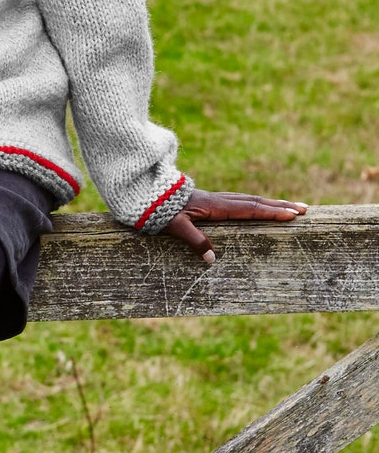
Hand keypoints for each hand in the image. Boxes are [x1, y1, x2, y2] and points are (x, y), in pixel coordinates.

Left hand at [165, 189, 306, 264]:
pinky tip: (262, 208)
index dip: (271, 212)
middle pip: (256, 202)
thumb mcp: (175, 227)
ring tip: (292, 207)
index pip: (249, 209)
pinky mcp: (212, 201)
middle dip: (281, 206)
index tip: (293, 214)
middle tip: (305, 210)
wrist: (146, 193)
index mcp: (216, 206)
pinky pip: (241, 201)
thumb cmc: (159, 211)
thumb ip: (194, 240)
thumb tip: (212, 259)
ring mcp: (217, 199)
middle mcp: (220, 200)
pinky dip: (257, 204)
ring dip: (271, 203)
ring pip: (250, 200)